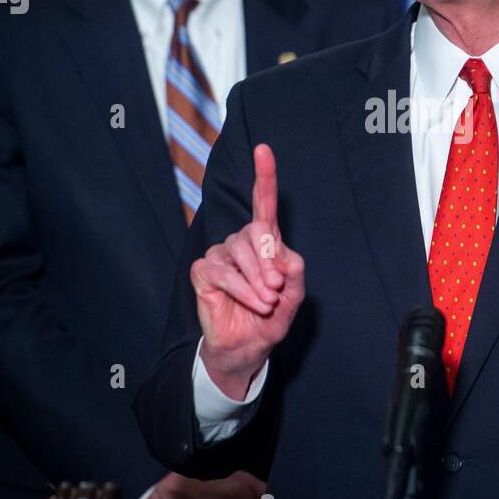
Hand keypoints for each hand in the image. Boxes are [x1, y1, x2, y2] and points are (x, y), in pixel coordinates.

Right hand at [194, 144, 304, 398]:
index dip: (264, 175)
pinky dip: (242, 290)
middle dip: (270, 261)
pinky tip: (251, 303)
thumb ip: (294, 275)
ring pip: (240, 251)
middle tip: (276, 289)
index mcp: (265, 243)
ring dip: (258, 281)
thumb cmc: (269, 320)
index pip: (264, 203)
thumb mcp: (292, 300)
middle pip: (258, 230)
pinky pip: (224, 272)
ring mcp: (220, 255)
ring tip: (266, 302)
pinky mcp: (204, 271)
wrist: (246, 349)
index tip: (263, 149)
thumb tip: (285, 256)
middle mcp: (241, 243)